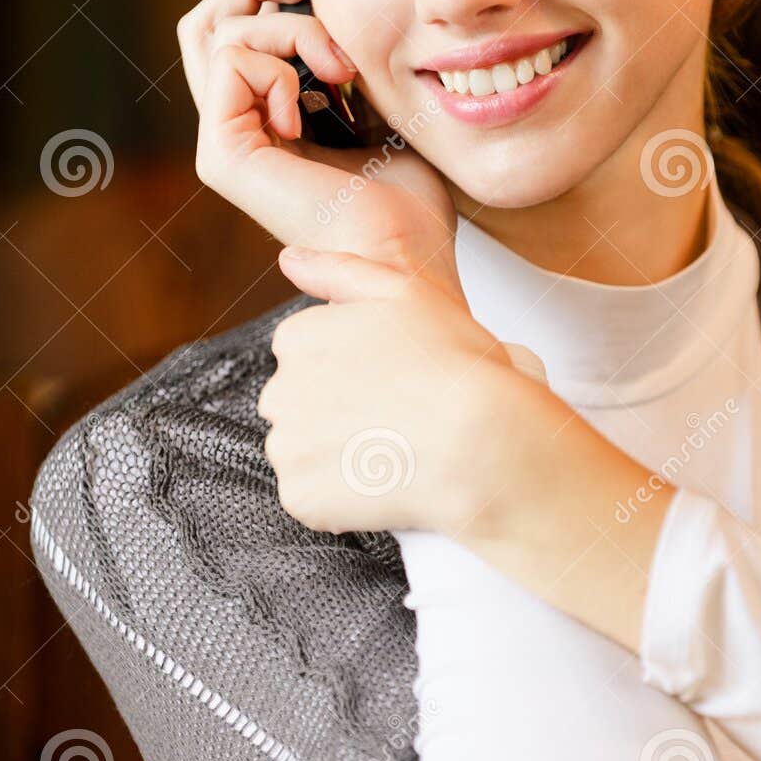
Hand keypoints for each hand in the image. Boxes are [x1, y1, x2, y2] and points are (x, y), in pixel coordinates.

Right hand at [177, 0, 459, 296]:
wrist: (409, 256)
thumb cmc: (409, 204)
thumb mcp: (382, 110)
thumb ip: (349, 65)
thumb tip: (337, 7)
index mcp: (268, 127)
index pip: (232, 39)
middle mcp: (236, 135)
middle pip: (207, 25)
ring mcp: (223, 146)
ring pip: (225, 32)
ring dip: (293, 30)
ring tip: (343, 71)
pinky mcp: (221, 155)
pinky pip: (231, 59)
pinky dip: (282, 62)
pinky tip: (318, 102)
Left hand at [256, 245, 518, 535]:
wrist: (481, 446)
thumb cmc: (457, 364)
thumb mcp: (407, 293)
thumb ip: (340, 270)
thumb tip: (289, 260)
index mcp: (298, 338)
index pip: (305, 356)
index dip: (353, 371)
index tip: (391, 381)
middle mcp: (279, 390)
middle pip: (299, 404)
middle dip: (335, 413)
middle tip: (395, 420)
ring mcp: (287, 447)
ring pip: (304, 453)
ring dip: (338, 457)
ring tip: (394, 453)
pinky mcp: (300, 497)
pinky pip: (312, 499)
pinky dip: (341, 500)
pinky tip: (385, 485)